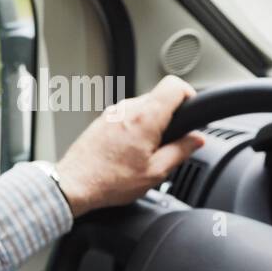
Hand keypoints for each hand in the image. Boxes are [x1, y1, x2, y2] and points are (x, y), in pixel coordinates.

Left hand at [54, 75, 204, 216]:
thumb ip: (181, 151)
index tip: (192, 111)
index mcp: (145, 117)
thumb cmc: (110, 180)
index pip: (174, 85)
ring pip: (143, 107)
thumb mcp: (156, 172)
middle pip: (160, 96)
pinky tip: (130, 150)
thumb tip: (197, 140)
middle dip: (170, 115)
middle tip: (170, 141)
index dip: (189, 95)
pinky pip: (128, 115)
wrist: (74, 185)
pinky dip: (135, 127)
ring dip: (152, 123)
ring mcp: (113, 112)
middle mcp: (128, 108)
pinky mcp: (103, 119)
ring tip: (147, 150)